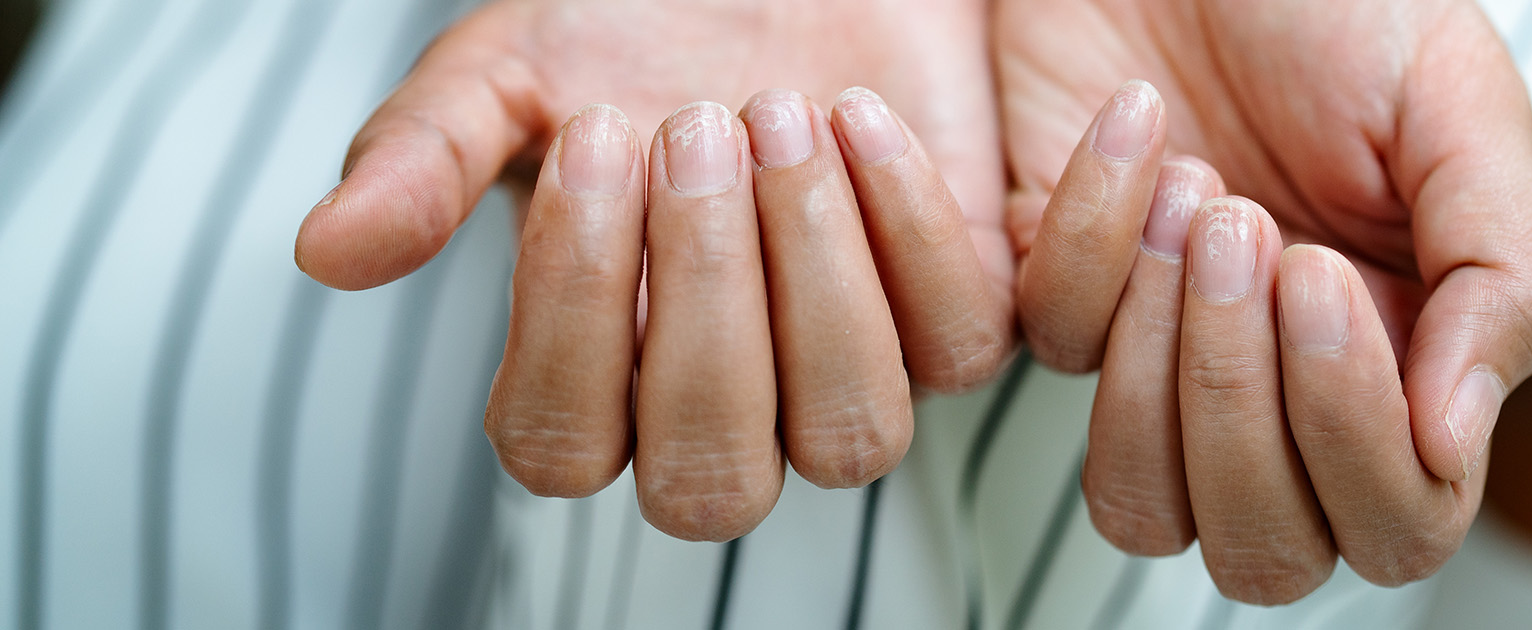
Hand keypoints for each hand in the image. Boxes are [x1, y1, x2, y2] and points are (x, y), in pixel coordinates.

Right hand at [294, 0, 1013, 541]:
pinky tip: (855, 113)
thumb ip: (423, 161)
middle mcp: (721, 408)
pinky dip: (907, 227)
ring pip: (851, 439)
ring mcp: (841, 376)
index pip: (562, 446)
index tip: (592, 144)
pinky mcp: (947, 319)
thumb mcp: (512, 77)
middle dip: (704, 302)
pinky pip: (957, 343)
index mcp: (596, 378)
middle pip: (709, 480)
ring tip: (775, 114)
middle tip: (690, 127)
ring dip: (813, 279)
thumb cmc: (636, 31)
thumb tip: (326, 251)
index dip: (571, 312)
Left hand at [997, 0, 1531, 602]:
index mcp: (1394, 366)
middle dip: (1244, 405)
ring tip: (1198, 197)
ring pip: (1138, 503)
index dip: (1355, 441)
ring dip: (1160, 364)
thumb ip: (1500, 278)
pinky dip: (1091, 234)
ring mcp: (1158, 358)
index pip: (1391, 521)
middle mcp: (1274, 391)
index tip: (1324, 277)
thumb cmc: (1333, 13)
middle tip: (1253, 233)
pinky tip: (1137, 131)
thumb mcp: (1456, 114)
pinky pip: (1054, 343)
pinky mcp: (1058, 298)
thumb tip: (1454, 442)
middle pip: (1259, 549)